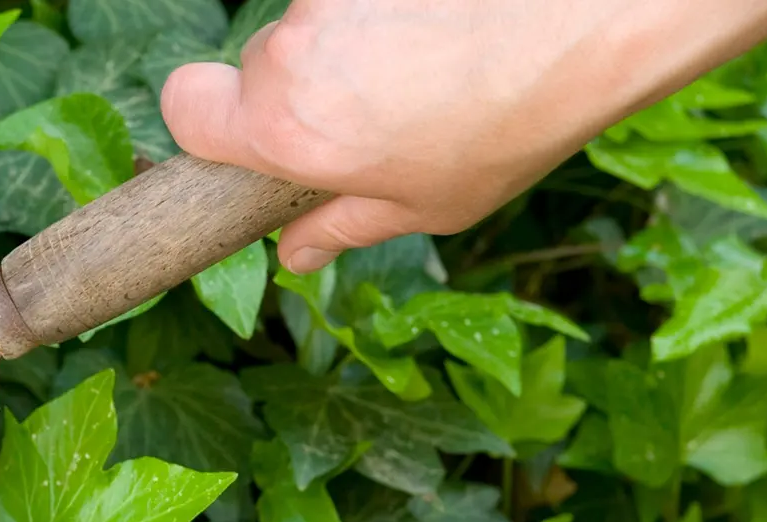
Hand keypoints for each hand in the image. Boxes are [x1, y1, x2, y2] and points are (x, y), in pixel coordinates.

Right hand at [159, 0, 766, 273]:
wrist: (584, 25)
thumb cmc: (508, 126)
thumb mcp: (425, 207)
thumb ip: (342, 226)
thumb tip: (296, 253)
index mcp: (287, 128)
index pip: (183, 107)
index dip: (206, 122)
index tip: (251, 135)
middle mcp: (292, 54)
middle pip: (258, 66)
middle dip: (302, 90)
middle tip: (375, 114)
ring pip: (312, 26)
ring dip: (352, 47)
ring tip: (428, 69)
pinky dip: (385, 11)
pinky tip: (441, 29)